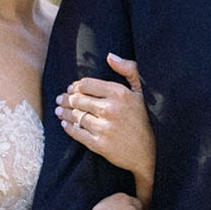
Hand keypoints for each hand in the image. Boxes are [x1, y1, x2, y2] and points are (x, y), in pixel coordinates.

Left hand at [57, 56, 153, 202]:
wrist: (151, 152)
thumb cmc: (147, 119)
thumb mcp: (142, 90)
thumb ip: (129, 69)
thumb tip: (110, 56)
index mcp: (119, 93)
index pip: (86, 84)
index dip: (76, 86)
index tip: (72, 88)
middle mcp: (110, 109)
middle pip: (77, 99)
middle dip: (66, 98)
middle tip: (61, 99)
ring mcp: (104, 128)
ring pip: (75, 115)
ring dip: (63, 112)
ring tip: (59, 110)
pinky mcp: (99, 144)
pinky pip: (76, 133)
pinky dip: (68, 128)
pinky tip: (65, 124)